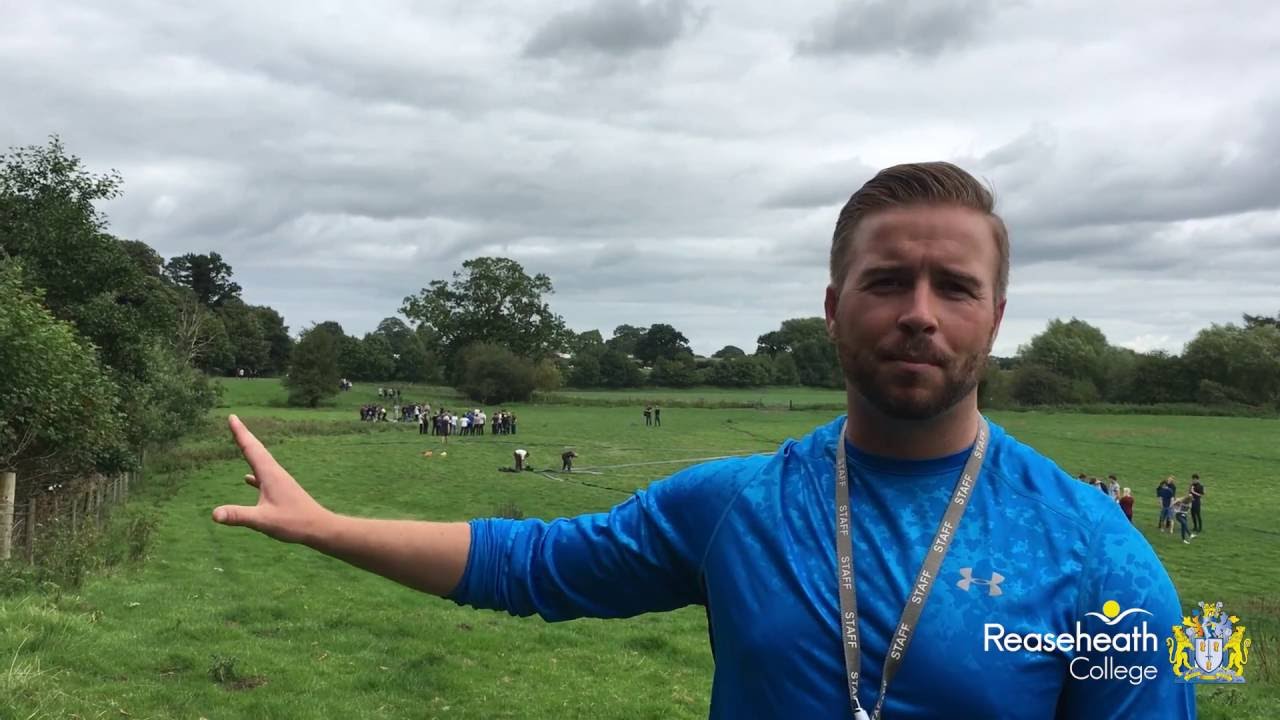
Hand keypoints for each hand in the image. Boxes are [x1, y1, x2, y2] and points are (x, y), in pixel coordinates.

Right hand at [212, 415, 332, 543]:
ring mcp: (280, 482)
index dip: (240, 432)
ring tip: (241, 442)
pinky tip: (248, 478)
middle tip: (233, 420)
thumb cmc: (294, 523)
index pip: (251, 449)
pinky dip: (255, 472)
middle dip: (244, 435)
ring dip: (250, 450)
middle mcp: (275, 473)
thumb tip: (214, 514)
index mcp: (270, 475)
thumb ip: (238, 516)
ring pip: (261, 461)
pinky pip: (264, 476)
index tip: (232, 416)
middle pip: (256, 450)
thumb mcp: (263, 521)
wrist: (319, 527)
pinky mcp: (282, 491)